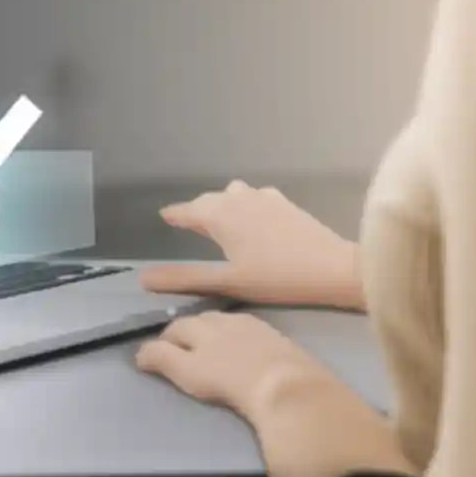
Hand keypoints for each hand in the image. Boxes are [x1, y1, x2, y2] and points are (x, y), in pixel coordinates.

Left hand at [137, 312, 414, 476]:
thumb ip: (291, 372)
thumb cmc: (309, 388)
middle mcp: (233, 325)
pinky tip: (142, 362)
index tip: (216, 340)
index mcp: (262, 327)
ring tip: (163, 349)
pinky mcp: (189, 364)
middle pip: (201, 317)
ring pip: (179, 329)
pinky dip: (149, 356)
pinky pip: (160, 353)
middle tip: (180, 341)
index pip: (232, 319)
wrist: (293, 391)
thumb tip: (300, 386)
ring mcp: (209, 342)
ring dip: (170, 338)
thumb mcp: (300, 372)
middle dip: (188, 327)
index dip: (218, 329)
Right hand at [141, 180, 363, 309]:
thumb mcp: (227, 282)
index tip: (165, 218)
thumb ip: (184, 279)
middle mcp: (238, 198)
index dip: (174, 216)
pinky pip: (254, 196)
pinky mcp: (284, 202)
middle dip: (197, 210)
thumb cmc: (276, 278)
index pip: (186, 211)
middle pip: (209, 200)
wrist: (332, 268)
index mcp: (219, 215)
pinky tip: (253, 218)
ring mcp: (263, 196)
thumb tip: (144, 278)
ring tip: (219, 221)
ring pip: (232, 194)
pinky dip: (244, 203)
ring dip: (221, 204)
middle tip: (188, 225)